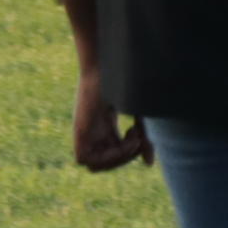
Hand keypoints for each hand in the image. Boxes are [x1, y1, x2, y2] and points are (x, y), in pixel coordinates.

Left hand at [69, 58, 149, 172]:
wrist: (110, 63)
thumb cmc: (124, 83)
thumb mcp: (137, 116)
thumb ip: (142, 140)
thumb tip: (149, 164)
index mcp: (104, 130)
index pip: (110, 158)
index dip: (128, 156)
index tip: (141, 135)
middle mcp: (92, 134)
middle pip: (102, 165)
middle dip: (125, 159)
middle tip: (139, 139)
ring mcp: (84, 132)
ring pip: (93, 165)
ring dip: (117, 159)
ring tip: (133, 138)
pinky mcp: (79, 130)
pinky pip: (83, 158)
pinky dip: (105, 156)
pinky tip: (122, 139)